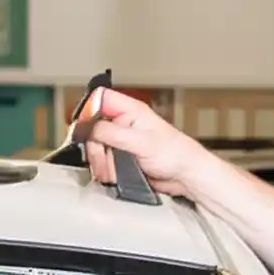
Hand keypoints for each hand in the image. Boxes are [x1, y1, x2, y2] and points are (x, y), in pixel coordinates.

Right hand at [76, 88, 215, 200]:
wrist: (186, 176)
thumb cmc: (176, 155)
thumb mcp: (141, 142)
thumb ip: (112, 133)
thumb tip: (87, 127)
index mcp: (131, 110)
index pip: (100, 98)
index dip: (89, 111)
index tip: (88, 129)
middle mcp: (124, 123)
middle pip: (92, 127)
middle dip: (96, 147)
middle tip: (104, 159)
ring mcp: (121, 141)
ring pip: (95, 147)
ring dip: (101, 163)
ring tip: (114, 172)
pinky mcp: (121, 157)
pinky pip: (102, 162)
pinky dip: (105, 171)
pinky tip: (115, 176)